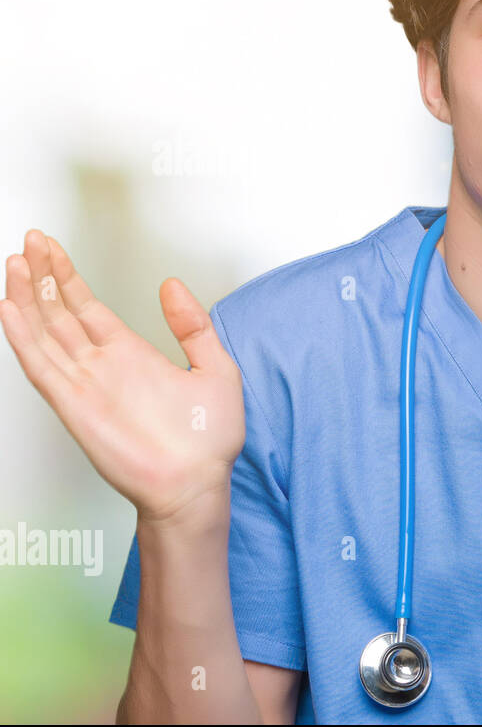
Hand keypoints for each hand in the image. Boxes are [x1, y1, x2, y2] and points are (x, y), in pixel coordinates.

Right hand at [1, 229, 244, 523]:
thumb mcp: (216, 368)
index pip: (87, 307)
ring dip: (27, 298)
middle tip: (28, 241)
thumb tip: (172, 285)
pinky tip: (9, 309)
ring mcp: (84, 384)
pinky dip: (22, 337)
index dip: (66, 276)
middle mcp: (102, 366)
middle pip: (59, 311)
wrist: (196, 485)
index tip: (50, 247)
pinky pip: (41, 366)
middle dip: (43, 276)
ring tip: (15, 264)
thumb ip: (193, 326)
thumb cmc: (209, 440)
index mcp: (131, 355)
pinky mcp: (74, 405)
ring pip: (44, 332)